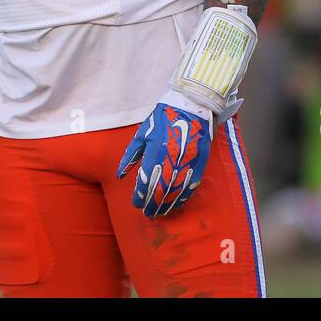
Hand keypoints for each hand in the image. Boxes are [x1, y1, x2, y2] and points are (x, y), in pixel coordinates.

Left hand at [117, 100, 212, 217]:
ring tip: (160, 213)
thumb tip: (120, 175)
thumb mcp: (142, 134)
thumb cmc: (163, 120)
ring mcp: (187, 162)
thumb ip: (131, 156)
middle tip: (147, 213)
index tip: (136, 204)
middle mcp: (172, 159)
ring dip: (167, 204)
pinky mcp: (200, 163)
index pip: (146, 180)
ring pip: (176, 191)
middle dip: (153, 204)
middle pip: (160, 189)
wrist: (191, 107)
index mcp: (155, 151)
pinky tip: (177, 204)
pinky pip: (191, 185)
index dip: (141, 195)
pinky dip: (183, 197)